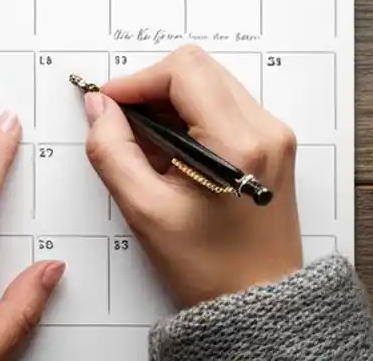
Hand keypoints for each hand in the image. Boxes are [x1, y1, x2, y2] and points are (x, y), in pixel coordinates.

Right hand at [86, 45, 301, 307]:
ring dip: (171, 103)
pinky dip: (191, 117)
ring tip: (149, 149)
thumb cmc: (209, 268)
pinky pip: (225, 106)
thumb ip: (113, 151)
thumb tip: (98, 107)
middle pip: (198, 69)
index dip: (136, 81)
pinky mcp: (273, 143)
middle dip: (152, 89)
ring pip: (211, 83)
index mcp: (239, 142)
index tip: (107, 105)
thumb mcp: (146, 211)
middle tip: (124, 126)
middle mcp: (266, 128)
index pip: (183, 71)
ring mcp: (274, 134)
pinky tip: (174, 154)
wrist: (259, 303)